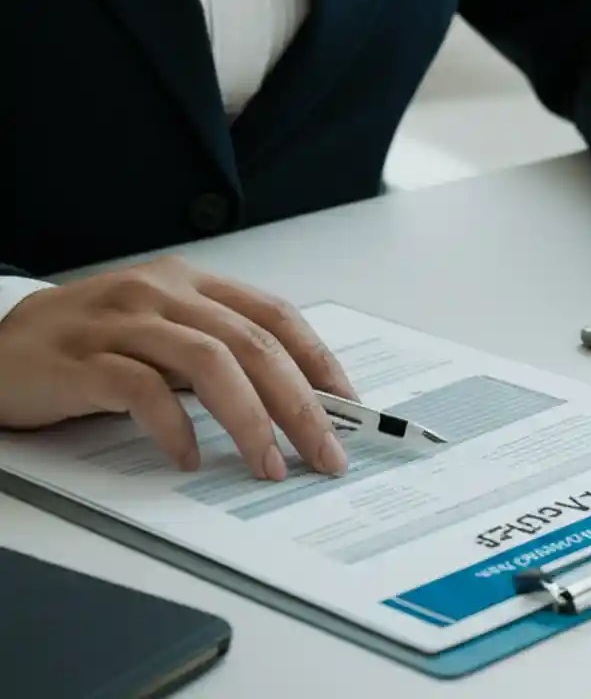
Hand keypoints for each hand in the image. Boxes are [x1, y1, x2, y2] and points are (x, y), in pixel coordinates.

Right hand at [0, 256, 356, 479]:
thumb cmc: (89, 348)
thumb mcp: (163, 337)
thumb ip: (220, 357)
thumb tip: (297, 404)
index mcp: (191, 284)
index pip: (276, 316)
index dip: (321, 362)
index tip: (351, 408)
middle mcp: (161, 293)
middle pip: (255, 344)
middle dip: (302, 404)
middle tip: (326, 453)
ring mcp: (121, 322)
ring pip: (210, 362)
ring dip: (251, 419)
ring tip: (269, 464)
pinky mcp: (81, 360)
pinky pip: (143, 390)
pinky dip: (175, 426)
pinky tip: (189, 456)